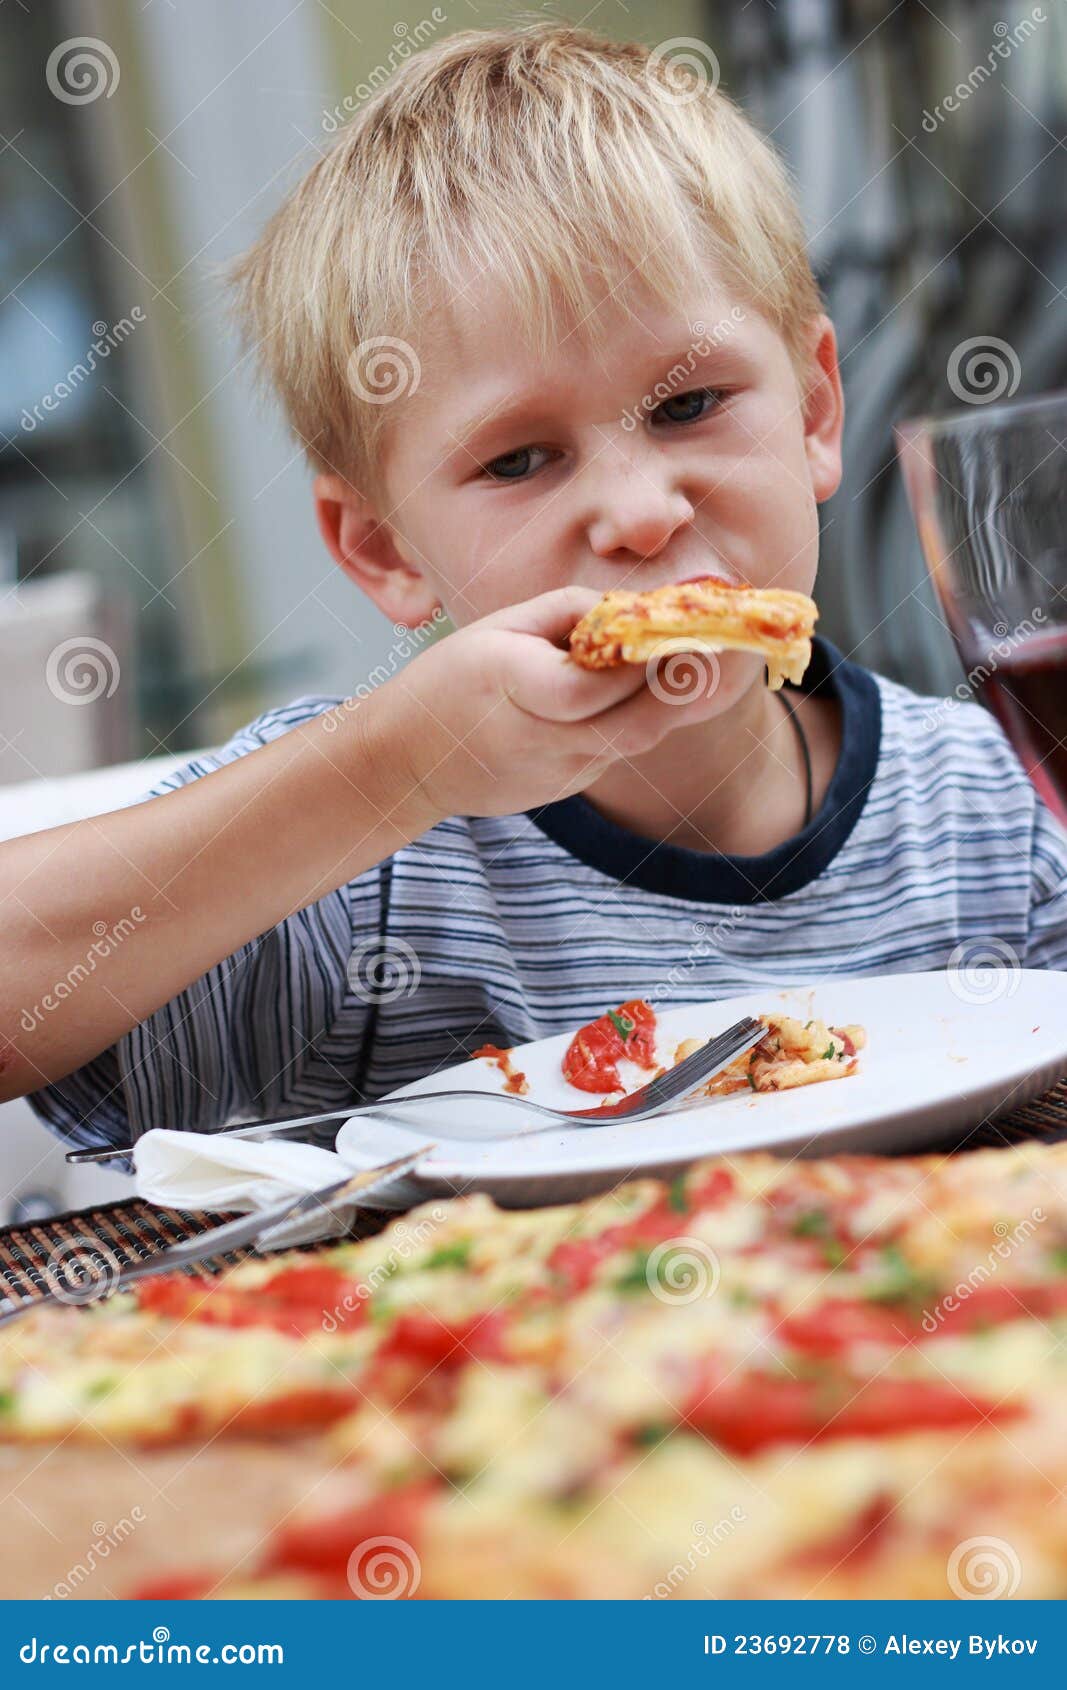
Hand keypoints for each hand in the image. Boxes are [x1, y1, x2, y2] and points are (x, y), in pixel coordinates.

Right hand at [362, 586, 725, 820]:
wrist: (405, 762)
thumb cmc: (451, 680)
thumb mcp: (498, 627)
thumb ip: (568, 614)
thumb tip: (634, 610)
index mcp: (508, 687)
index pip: (587, 689)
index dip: (638, 667)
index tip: (685, 633)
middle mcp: (536, 739)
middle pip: (632, 727)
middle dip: (687, 690)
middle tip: (735, 649)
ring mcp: (554, 773)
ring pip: (633, 741)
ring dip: (674, 702)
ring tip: (715, 660)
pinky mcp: (565, 788)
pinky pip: (615, 750)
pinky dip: (639, 719)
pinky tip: (657, 688)